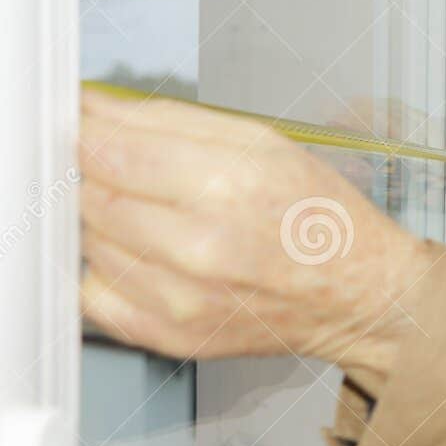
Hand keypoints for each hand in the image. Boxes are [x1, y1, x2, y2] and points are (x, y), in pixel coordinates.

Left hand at [79, 88, 427, 377]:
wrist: (362, 298)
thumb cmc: (321, 222)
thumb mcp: (263, 143)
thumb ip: (169, 120)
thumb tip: (94, 109)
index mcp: (227, 186)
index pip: (105, 150)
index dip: (84, 133)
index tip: (85, 128)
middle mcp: (201, 247)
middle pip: (89, 196)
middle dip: (98, 176)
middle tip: (132, 174)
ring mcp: (182, 300)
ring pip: (89, 243)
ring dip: (106, 225)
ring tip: (159, 221)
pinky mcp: (173, 336)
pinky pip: (96, 295)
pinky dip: (108, 271)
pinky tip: (149, 260)